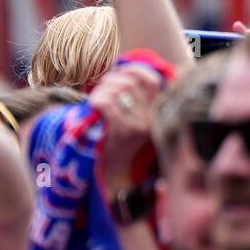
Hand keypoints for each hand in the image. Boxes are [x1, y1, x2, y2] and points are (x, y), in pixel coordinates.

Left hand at [90, 65, 160, 191]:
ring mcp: (138, 125)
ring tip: (96, 99)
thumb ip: (138, 100)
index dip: (133, 70)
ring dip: (101, 89)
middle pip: (130, 81)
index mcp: (158, 112)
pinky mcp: (122, 132)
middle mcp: (152, 117)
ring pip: (117, 89)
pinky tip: (91, 107)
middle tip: (102, 89)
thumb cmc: (123, 147)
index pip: (151, 79)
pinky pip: (106, 103)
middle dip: (111, 79)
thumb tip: (123, 73)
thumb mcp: (138, 123)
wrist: (117, 179)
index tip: (120, 73)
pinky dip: (96, 100)